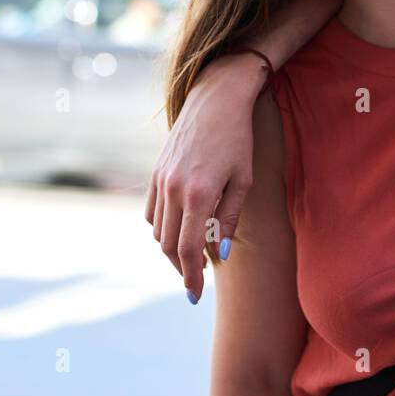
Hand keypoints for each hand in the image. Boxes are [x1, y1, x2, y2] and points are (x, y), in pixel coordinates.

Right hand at [147, 52, 268, 303]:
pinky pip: (151, 212)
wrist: (216, 99)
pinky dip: (161, 227)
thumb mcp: (243, 181)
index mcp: (199, 195)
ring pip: (157, 230)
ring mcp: (160, 180)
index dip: (191, 277)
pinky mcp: (155, 172)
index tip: (195, 296)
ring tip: (190, 256)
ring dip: (171, 249)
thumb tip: (219, 252)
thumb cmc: (238, 140)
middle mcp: (174, 189)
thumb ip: (229, 218)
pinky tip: (177, 230)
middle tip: (196, 278)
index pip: (189, 249)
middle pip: (169, 245)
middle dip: (181, 267)